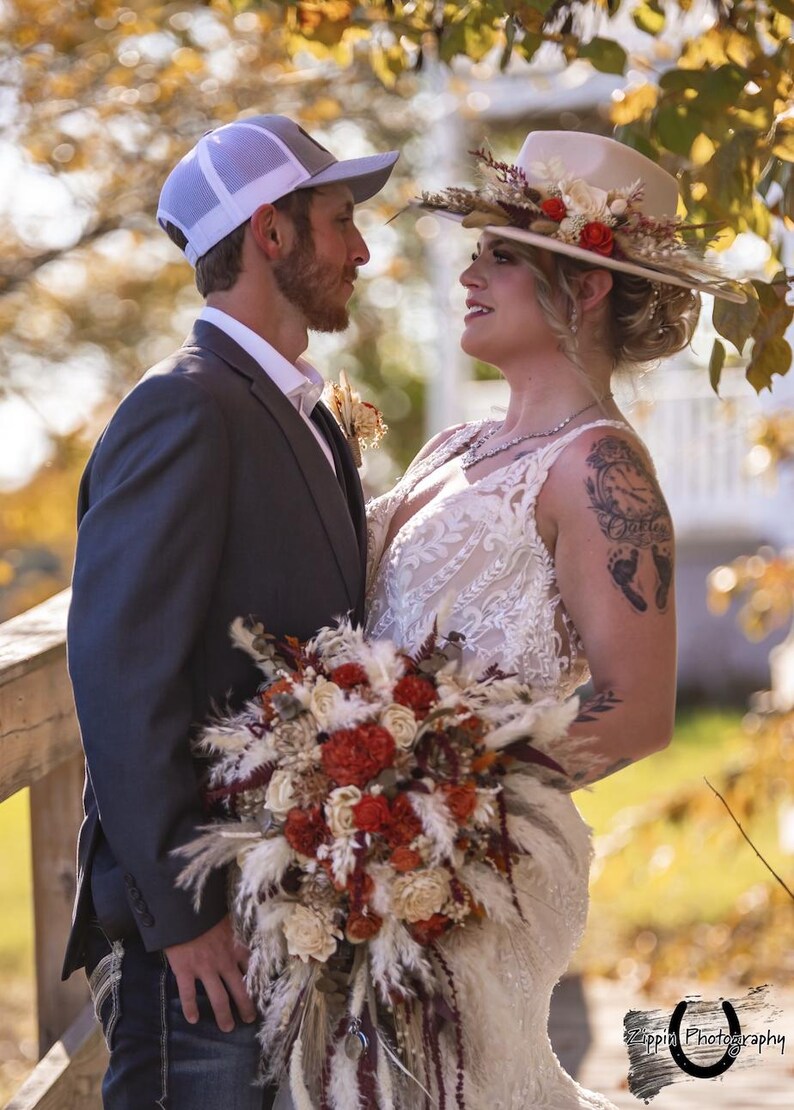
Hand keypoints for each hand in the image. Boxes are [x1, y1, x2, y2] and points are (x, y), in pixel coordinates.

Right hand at [164, 915, 255, 1031]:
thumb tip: (257, 923)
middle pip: (239, 989)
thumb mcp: (230, 915)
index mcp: (236, 947)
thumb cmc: (208, 910)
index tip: (264, 995)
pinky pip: (188, 994)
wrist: (183, 908)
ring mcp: (204, 968)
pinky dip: (190, 1008)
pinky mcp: (185, 971)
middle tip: (249, 1019)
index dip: (258, 983)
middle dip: (246, 1006)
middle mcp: (224, 961)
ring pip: (218, 997)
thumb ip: (240, 926)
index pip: (252, 969)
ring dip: (223, 1014)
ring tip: (227, 1027)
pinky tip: (192, 1020)